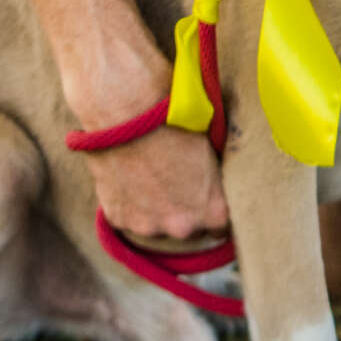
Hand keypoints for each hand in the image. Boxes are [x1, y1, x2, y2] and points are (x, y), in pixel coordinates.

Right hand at [67, 31, 228, 244]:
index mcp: (214, 211)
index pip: (222, 227)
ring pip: (156, 224)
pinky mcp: (118, 219)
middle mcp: (183, 228)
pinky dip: (129, 202)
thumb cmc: (176, 120)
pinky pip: (128, 216)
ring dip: (154, 208)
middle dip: (184, 210)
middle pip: (189, 229)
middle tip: (174, 181)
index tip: (206, 198)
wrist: (127, 112)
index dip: (213, 208)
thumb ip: (215, 175)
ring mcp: (148, 227)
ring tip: (148, 176)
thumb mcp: (211, 147)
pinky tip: (128, 177)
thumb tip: (216, 177)